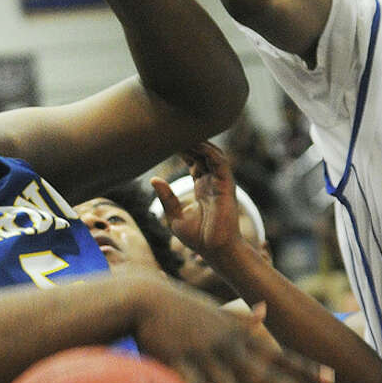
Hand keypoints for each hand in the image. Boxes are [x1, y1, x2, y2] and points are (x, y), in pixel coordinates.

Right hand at [129, 275, 328, 382]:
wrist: (143, 298)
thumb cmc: (178, 306)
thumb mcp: (215, 310)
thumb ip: (241, 319)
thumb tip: (265, 311)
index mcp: (237, 336)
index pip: (279, 354)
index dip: (306, 368)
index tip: (333, 380)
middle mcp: (226, 347)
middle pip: (266, 375)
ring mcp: (203, 357)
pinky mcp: (179, 365)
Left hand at [151, 143, 239, 267]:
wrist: (216, 251)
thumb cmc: (199, 238)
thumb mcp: (175, 217)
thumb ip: (166, 198)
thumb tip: (154, 179)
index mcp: (202, 188)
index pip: (195, 162)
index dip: (184, 151)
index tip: (169, 141)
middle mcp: (212, 183)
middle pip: (203, 155)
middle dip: (191, 143)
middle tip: (174, 131)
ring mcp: (220, 183)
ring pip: (213, 155)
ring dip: (200, 144)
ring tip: (185, 134)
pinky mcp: (227, 186)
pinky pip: (221, 164)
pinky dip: (210, 152)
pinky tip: (198, 145)